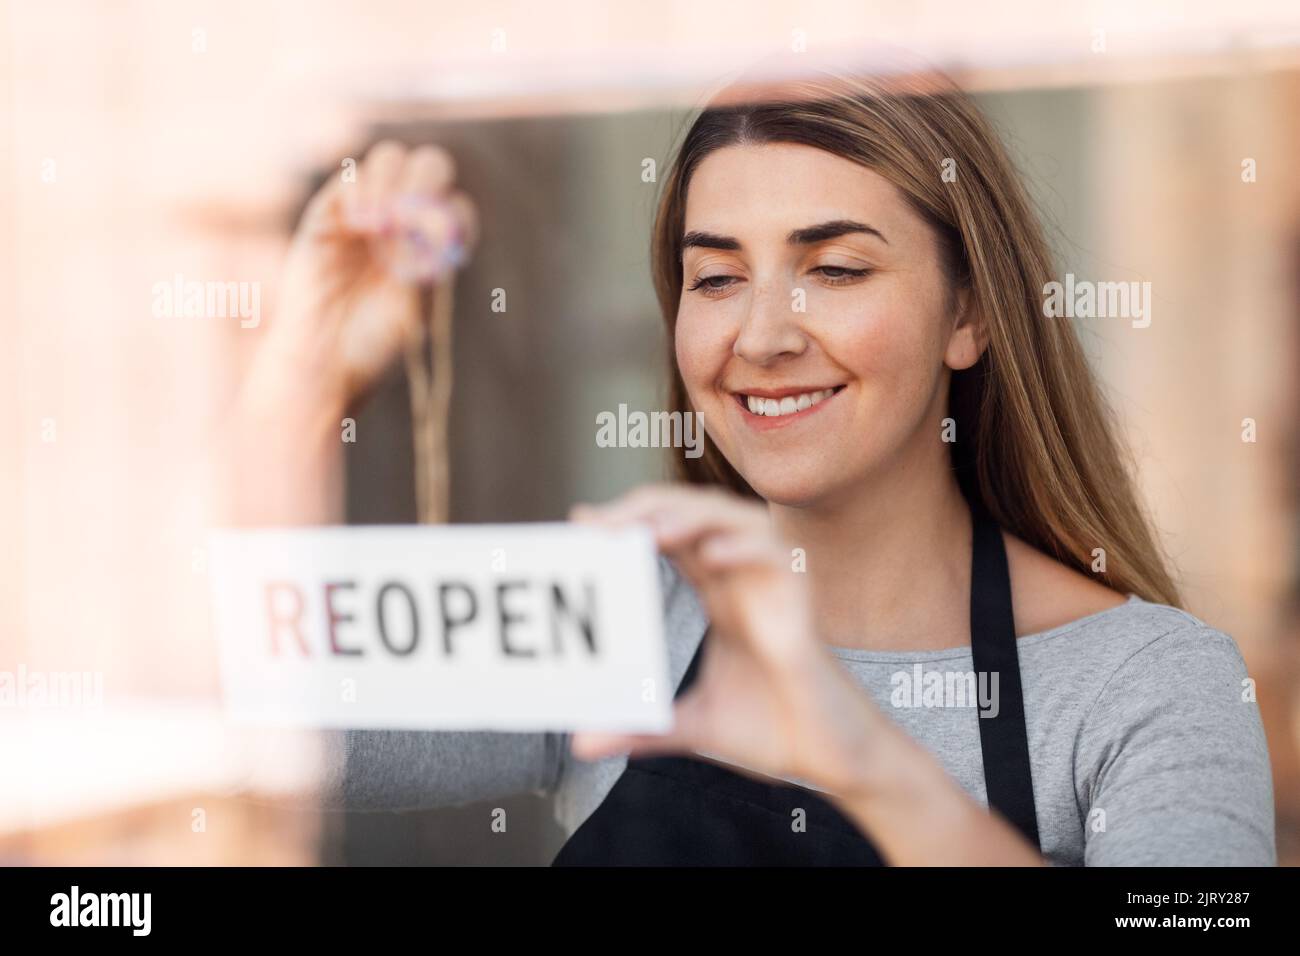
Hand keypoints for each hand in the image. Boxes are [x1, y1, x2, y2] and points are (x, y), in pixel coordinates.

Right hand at [255, 139, 478, 414]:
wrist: (323, 365)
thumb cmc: (373, 346)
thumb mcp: (416, 309)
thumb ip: (430, 265)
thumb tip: (438, 220)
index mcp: (433, 248)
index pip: (455, 207)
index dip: (449, 218)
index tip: (435, 249)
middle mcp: (404, 224)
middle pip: (430, 166)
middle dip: (426, 182)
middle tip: (410, 219)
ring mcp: (366, 215)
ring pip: (390, 158)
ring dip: (393, 184)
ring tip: (382, 227)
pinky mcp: (328, 215)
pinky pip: (349, 176)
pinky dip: (361, 192)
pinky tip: (362, 226)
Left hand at [568, 483, 887, 799]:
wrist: (833, 760)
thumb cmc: (773, 731)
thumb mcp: (693, 725)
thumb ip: (640, 727)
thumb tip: (579, 743)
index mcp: (719, 595)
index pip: (671, 537)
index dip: (630, 522)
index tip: (582, 522)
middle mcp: (743, 580)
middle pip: (695, 515)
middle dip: (647, 509)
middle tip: (600, 522)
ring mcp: (773, 587)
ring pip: (735, 521)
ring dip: (691, 517)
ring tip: (649, 530)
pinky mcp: (802, 607)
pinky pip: (778, 559)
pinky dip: (746, 549)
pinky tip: (714, 555)